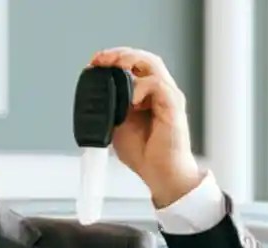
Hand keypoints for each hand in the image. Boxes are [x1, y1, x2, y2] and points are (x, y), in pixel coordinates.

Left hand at [88, 47, 203, 207]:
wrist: (161, 173)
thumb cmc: (145, 153)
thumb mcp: (117, 126)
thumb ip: (111, 109)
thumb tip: (96, 97)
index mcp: (146, 94)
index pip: (134, 65)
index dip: (115, 59)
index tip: (95, 63)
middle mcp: (159, 91)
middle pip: (144, 58)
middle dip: (120, 54)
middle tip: (100, 59)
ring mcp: (168, 97)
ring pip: (152, 63)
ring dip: (130, 60)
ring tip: (113, 66)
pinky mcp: (173, 106)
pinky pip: (156, 85)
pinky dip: (140, 88)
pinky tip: (131, 101)